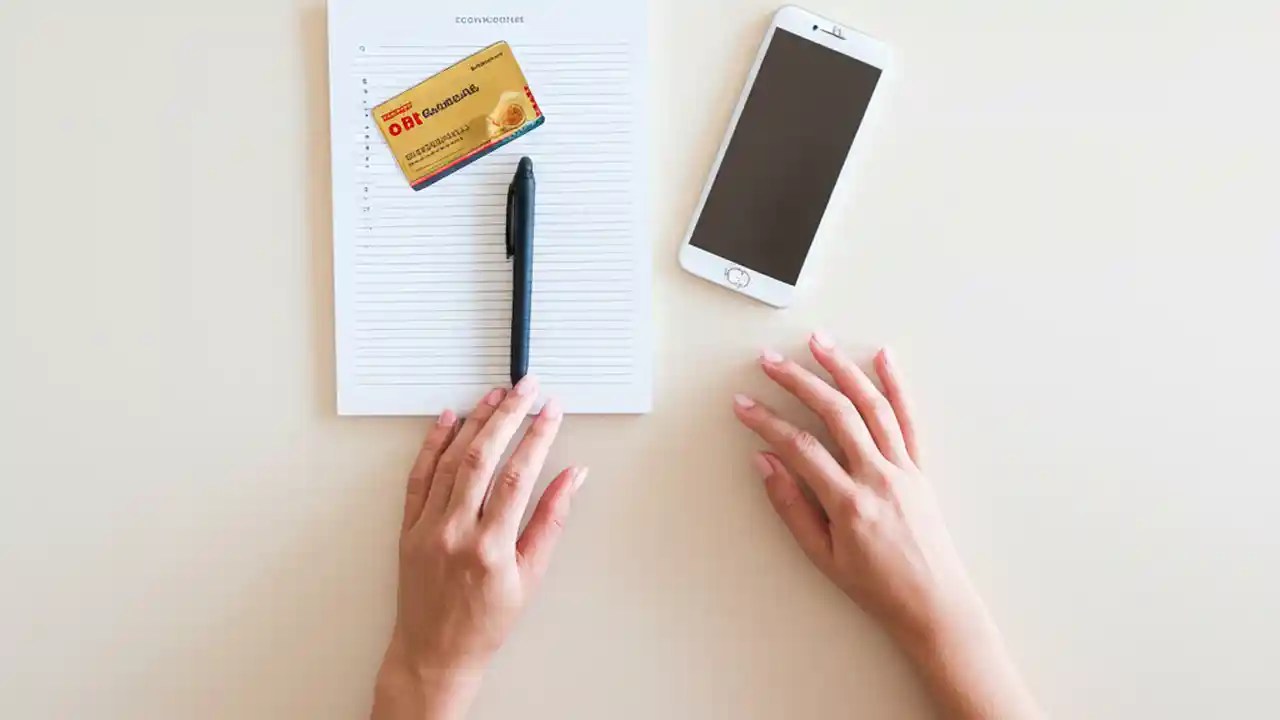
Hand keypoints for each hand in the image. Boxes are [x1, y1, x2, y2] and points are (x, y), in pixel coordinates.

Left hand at [372, 377, 586, 719]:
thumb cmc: (485, 622)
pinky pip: (419, 476)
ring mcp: (427, 527)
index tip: (551, 411)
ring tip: (496, 396)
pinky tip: (447, 420)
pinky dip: (432, 444)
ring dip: (475, 421)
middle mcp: (455, 532)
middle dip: (508, 414)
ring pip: (451, 460)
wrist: (435, 652)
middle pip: (483, 456)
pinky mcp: (408, 527)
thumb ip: (550, 520)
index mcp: (490, 547)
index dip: (537, 436)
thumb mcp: (530, 576)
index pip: (517, 475)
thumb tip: (571, 477)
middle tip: (526, 388)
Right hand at [734, 335, 1039, 718]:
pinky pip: (908, 419)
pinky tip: (884, 358)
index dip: (766, 421)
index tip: (743, 404)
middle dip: (799, 381)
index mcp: (850, 503)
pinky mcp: (920, 468)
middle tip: (770, 361)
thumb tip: (766, 462)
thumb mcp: (822, 556)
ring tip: (818, 343)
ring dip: (843, 369)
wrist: (935, 603)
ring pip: (872, 405)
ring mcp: (904, 469)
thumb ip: (791, 506)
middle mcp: (879, 477)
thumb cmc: (878, 587)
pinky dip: (896, 385)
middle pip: (836, 413)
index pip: (800, 446)